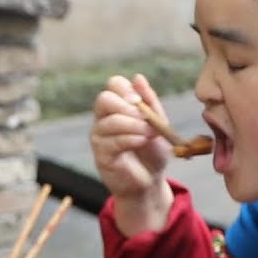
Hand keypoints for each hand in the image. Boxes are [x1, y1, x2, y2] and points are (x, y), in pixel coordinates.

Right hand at [89, 74, 175, 234]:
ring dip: (133, 125)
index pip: (112, 85)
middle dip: (126, 107)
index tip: (139, 101)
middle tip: (144, 118)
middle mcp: (103, 119)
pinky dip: (130, 138)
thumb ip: (149, 101)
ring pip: (110, 121)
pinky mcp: (100, 154)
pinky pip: (112, 140)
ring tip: (149, 134)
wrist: (150, 180)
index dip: (125, 89)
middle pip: (104, 99)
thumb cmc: (152, 151)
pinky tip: (142, 141)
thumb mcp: (158, 123)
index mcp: (117, 107)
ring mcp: (99, 137)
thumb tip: (138, 77)